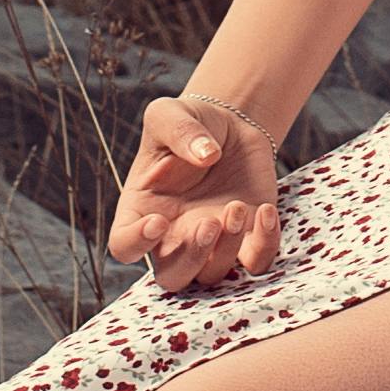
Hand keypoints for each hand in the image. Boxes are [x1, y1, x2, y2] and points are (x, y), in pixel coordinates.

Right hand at [110, 94, 282, 289]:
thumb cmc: (189, 124)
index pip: (124, 245)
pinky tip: (265, 211)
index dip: (136, 243)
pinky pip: (257, 263)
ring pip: (213, 277)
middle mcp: (173, 235)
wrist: (230, 126)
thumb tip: (205, 155)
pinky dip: (265, 246)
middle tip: (207, 222)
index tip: (158, 220)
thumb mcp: (170, 113)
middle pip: (171, 278)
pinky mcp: (248, 238)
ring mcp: (212, 242)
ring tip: (235, 207)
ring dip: (227, 250)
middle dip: (191, 259)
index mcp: (142, 210)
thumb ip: (180, 130)